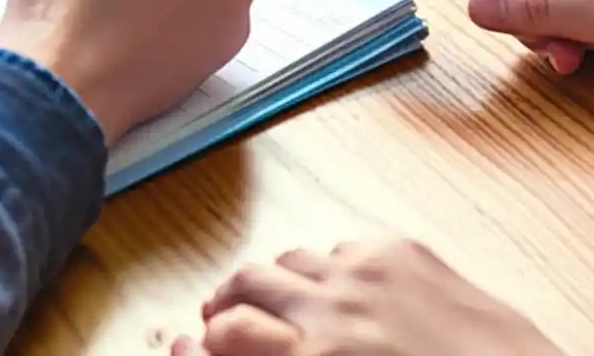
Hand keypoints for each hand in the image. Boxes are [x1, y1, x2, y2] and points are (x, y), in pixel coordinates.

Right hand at [173, 240, 562, 355]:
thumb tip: (246, 350)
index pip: (223, 336)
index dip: (197, 344)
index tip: (191, 347)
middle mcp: (331, 310)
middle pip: (244, 285)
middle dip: (226, 304)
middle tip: (223, 322)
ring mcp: (367, 273)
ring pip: (288, 259)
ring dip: (273, 282)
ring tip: (277, 303)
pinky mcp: (401, 252)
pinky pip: (339, 248)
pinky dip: (328, 268)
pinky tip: (340, 292)